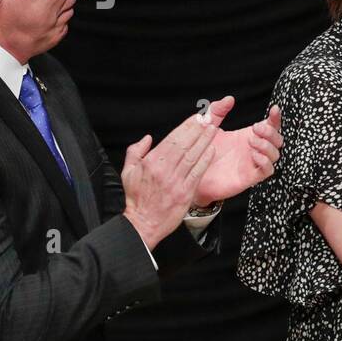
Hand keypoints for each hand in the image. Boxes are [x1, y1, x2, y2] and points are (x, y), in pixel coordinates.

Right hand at [121, 111, 218, 248]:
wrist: (143, 223)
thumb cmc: (136, 199)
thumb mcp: (128, 172)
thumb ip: (135, 151)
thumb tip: (147, 138)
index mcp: (151, 162)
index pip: (172, 139)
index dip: (186, 127)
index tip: (196, 117)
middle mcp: (164, 170)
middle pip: (184, 144)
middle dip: (198, 129)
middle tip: (209, 118)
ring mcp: (176, 181)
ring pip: (193, 156)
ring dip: (204, 141)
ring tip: (213, 129)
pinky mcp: (185, 192)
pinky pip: (198, 173)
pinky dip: (205, 160)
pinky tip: (211, 150)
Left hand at [193, 97, 283, 206]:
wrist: (192, 173)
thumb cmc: (201, 152)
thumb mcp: (208, 126)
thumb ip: (216, 111)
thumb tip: (229, 99)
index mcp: (247, 136)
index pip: (270, 126)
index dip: (275, 118)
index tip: (274, 109)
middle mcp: (253, 150)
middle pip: (277, 140)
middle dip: (271, 132)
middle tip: (255, 128)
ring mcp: (252, 163)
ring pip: (275, 155)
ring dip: (267, 146)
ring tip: (252, 141)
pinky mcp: (249, 177)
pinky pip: (266, 170)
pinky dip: (265, 162)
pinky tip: (254, 155)